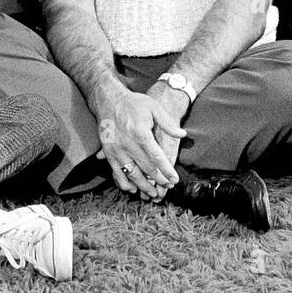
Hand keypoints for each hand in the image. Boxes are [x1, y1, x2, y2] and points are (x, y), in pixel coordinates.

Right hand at [94, 86, 184, 201]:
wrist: (108, 100)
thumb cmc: (133, 103)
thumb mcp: (153, 107)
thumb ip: (168, 123)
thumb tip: (183, 135)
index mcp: (141, 133)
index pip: (157, 157)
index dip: (166, 170)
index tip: (174, 179)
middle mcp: (128, 144)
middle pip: (146, 168)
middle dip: (159, 179)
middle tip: (168, 186)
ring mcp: (116, 150)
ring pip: (132, 174)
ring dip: (143, 185)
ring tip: (153, 192)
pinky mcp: (108, 153)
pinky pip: (116, 172)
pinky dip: (124, 183)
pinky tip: (132, 188)